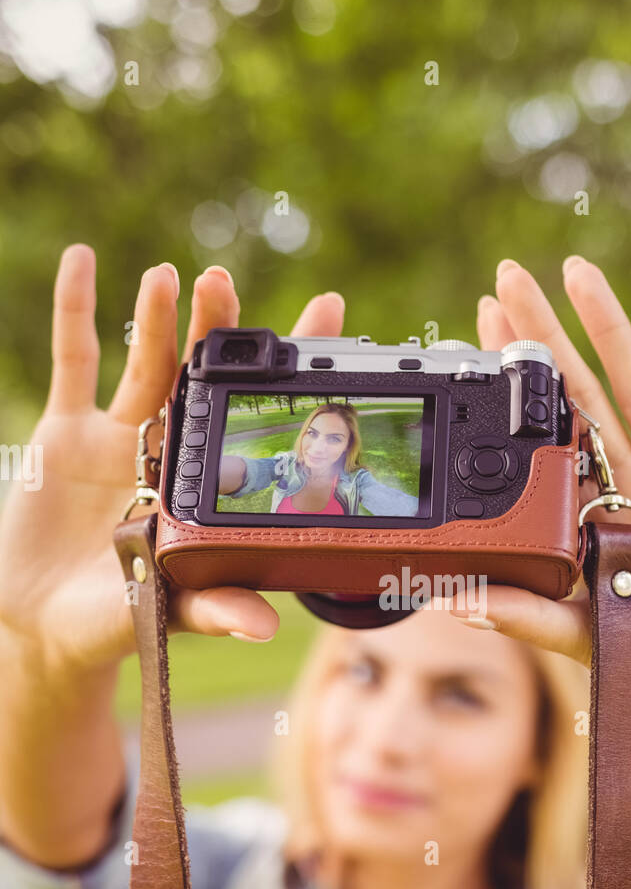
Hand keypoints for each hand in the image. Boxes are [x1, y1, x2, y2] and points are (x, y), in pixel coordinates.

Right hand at [0, 245, 344, 676]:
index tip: (327, 310)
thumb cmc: (119, 621)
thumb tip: (266, 625)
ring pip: (143, 361)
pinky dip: (76, 309)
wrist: (46, 628)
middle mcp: (169, 450)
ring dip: (155, 316)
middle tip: (225, 284)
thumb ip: (214, 608)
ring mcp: (118, 437)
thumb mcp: (166, 608)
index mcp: (204, 483)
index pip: (253, 414)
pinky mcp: (64, 432)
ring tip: (169, 276)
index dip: (288, 365)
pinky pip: (71, 359)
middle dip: (214, 329)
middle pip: (198, 375)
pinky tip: (83, 260)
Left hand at [450, 256, 630, 744]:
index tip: (477, 330)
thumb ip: (527, 615)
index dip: (512, 384)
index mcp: (587, 519)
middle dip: (543, 337)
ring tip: (578, 268)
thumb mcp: (589, 642)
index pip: (541, 435)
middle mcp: (629, 488)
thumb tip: (449, 602)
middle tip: (505, 275)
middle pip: (580, 395)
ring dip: (613, 327)